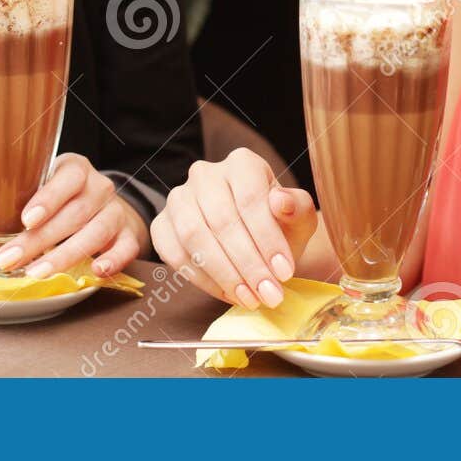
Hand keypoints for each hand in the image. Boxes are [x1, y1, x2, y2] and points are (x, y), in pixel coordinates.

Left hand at [0, 153, 146, 278]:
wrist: (105, 209)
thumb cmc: (60, 203)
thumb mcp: (38, 195)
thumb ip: (5, 209)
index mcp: (75, 170)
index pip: (66, 178)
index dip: (48, 198)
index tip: (25, 219)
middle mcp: (99, 188)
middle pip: (73, 213)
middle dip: (39, 240)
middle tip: (10, 260)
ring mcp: (116, 211)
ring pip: (95, 232)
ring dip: (65, 255)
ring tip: (38, 273)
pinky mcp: (129, 235)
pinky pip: (126, 248)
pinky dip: (113, 260)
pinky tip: (96, 271)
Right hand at [150, 147, 317, 309]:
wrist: (254, 241)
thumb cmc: (279, 226)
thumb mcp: (298, 218)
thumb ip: (298, 208)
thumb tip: (281, 202)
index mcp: (242, 163)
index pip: (251, 198)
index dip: (267, 239)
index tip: (285, 272)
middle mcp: (205, 174)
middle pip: (222, 220)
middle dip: (248, 263)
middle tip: (269, 294)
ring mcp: (178, 198)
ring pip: (194, 236)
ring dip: (224, 273)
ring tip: (249, 298)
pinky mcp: (161, 224)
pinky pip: (174, 253)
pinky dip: (201, 279)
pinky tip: (227, 293)